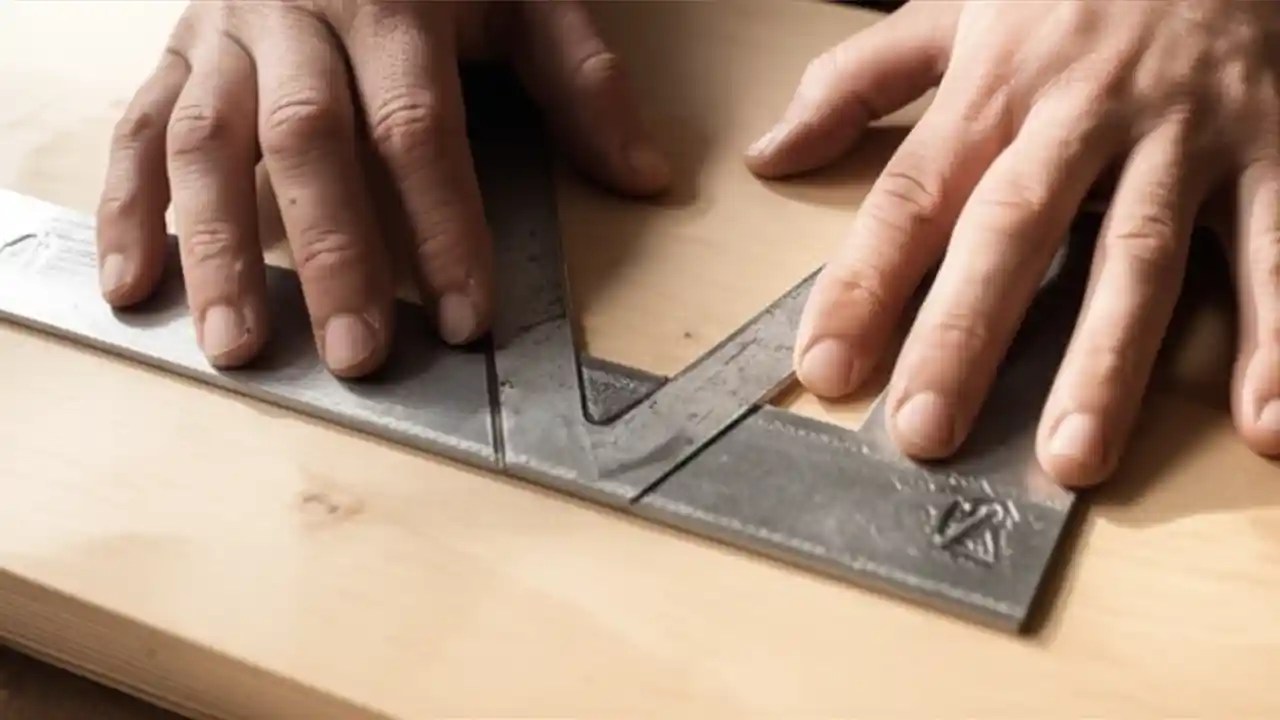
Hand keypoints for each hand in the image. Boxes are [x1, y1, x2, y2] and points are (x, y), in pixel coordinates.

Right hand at [96, 1, 668, 376]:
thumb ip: (581, 80)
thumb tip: (644, 179)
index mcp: (393, 3)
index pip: (418, 129)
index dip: (444, 227)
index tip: (468, 319)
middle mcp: (297, 17)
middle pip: (308, 142)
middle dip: (334, 254)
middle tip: (358, 354)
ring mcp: (226, 35)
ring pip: (208, 143)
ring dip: (217, 249)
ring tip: (236, 345)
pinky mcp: (177, 52)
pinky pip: (137, 128)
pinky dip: (130, 208)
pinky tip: (134, 284)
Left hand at [747, 0, 1279, 485]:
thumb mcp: (956, 8)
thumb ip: (857, 81)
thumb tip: (769, 153)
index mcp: (993, 91)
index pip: (911, 198)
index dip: (863, 284)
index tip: (826, 367)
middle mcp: (1079, 118)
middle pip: (1012, 232)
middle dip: (966, 334)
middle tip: (926, 431)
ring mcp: (1179, 137)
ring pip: (1138, 255)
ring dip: (1108, 361)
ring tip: (1074, 456)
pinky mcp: (1270, 147)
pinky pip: (1275, 245)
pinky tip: (1265, 420)